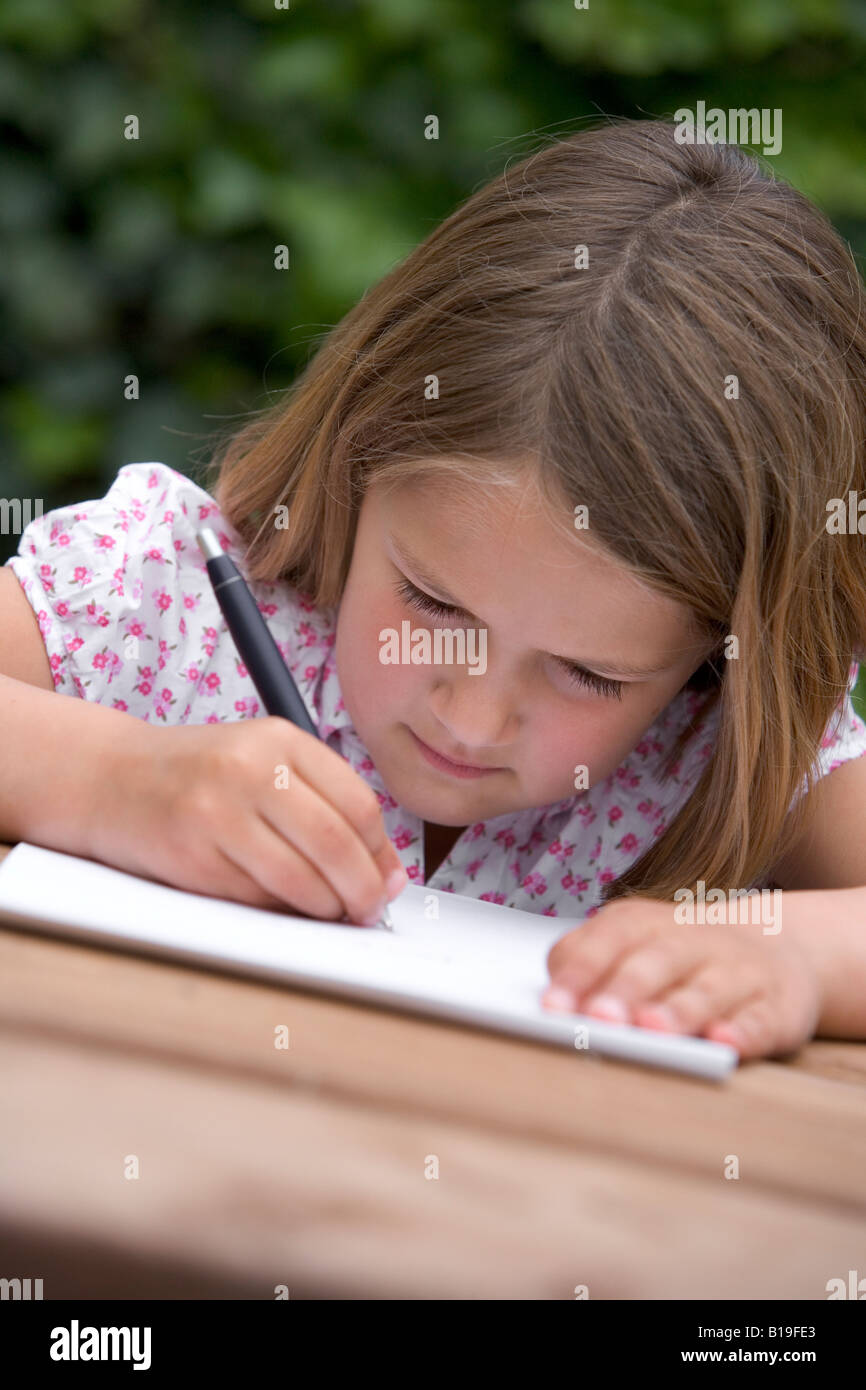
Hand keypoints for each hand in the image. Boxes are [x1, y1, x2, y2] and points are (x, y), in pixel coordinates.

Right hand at [95, 716, 406, 924]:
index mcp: (281, 739)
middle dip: (362, 890)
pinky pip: (257, 898)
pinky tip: (282, 904)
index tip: (387, 880)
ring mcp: (217, 811)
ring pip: (300, 879)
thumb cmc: (200, 775)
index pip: (359, 805)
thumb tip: (386, 874)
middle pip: (336, 844)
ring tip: (328, 911)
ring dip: (325, 909)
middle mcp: (250, 769)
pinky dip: (281, 911)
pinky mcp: (191, 855)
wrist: (111, 778)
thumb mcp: (266, 763)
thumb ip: (327, 806)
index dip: (381, 854)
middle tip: (367, 910)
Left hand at [541, 895, 822, 1058]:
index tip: (552, 1007)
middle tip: (599, 1019)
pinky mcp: (775, 1008)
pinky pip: (759, 1020)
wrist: (778, 947)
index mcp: (646, 924)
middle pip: (656, 962)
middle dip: (625, 990)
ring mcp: (738, 972)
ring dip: (678, 1011)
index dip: (580, 972)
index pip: (609, 939)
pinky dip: (742, 1031)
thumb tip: (553, 999)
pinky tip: (724, 1042)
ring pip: (706, 990)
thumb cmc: (680, 957)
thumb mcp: (632, 945)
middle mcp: (693, 940)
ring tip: (652, 1029)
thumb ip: (590, 964)